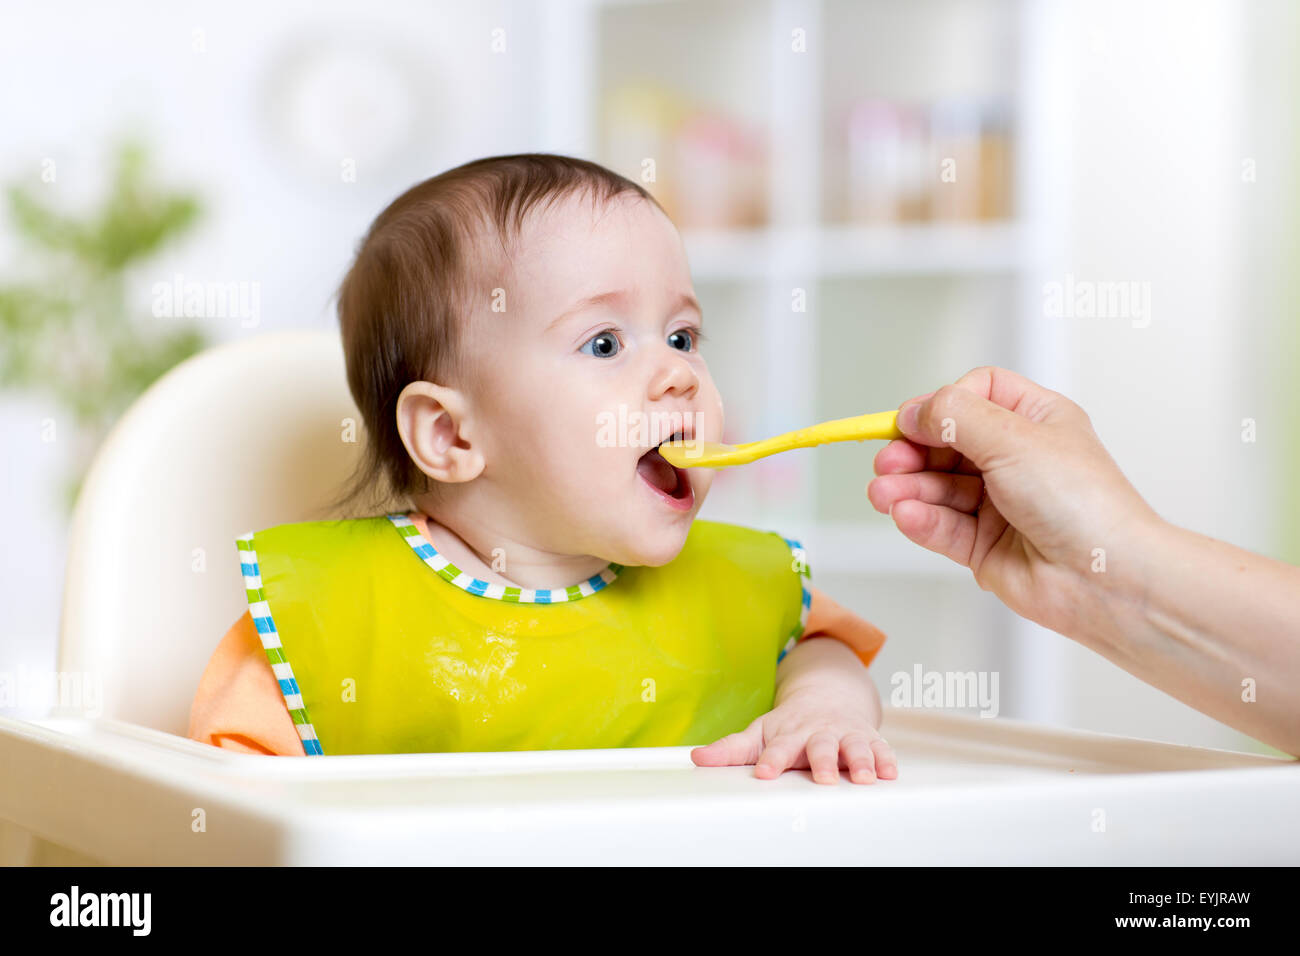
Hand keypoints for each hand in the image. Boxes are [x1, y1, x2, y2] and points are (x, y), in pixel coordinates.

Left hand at [690, 683, 897, 783]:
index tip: (764, 772)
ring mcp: (844, 735)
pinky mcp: (867, 738)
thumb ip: (730, 749)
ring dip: (860, 761)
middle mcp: (818, 734)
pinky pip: (880, 747)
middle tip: (823, 778)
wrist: (826, 696)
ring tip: (865, 778)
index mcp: (789, 735)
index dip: (771, 760)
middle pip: (820, 747)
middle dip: (822, 761)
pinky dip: (886, 759)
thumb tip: (696, 759)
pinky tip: (890, 772)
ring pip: (854, 747)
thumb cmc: (789, 724)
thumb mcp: (758, 733)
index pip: (778, 749)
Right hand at [867, 366, 1162, 637]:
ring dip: (907, 489)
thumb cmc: (1082, 504)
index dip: (940, 405)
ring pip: (939, 488)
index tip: (911, 420)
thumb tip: (913, 411)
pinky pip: (943, 527)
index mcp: (1036, 422)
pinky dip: (921, 520)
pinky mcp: (986, 546)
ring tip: (883, 494)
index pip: (976, 396)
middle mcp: (1018, 460)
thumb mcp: (1013, 439)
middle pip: (947, 443)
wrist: (1105, 579)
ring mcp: (1001, 504)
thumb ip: (955, 417)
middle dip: (912, 452)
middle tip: (886, 461)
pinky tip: (906, 516)